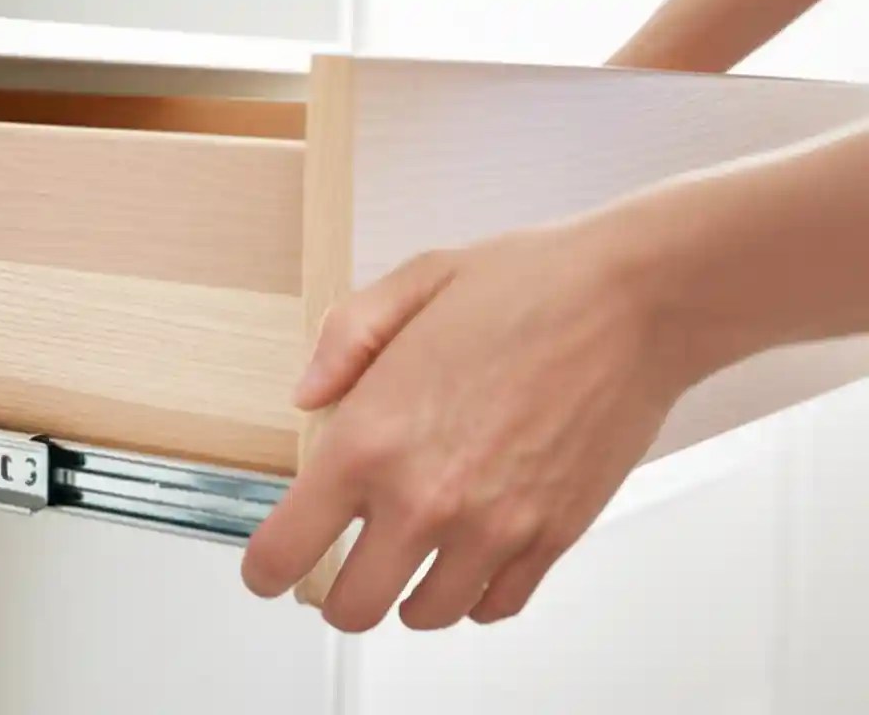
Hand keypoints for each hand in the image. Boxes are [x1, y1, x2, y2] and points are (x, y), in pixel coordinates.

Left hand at [242, 222, 698, 631]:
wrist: (634, 299)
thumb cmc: (529, 285)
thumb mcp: (409, 284)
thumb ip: (341, 343)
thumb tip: (308, 397)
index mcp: (369, 439)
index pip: (284, 549)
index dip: (266, 565)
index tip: (270, 563)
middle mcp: (424, 497)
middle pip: (351, 609)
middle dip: (338, 591)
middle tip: (347, 559)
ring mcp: (492, 527)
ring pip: (424, 616)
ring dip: (409, 592)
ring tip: (416, 552)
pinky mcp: (551, 537)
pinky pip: (496, 606)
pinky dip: (475, 593)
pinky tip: (471, 552)